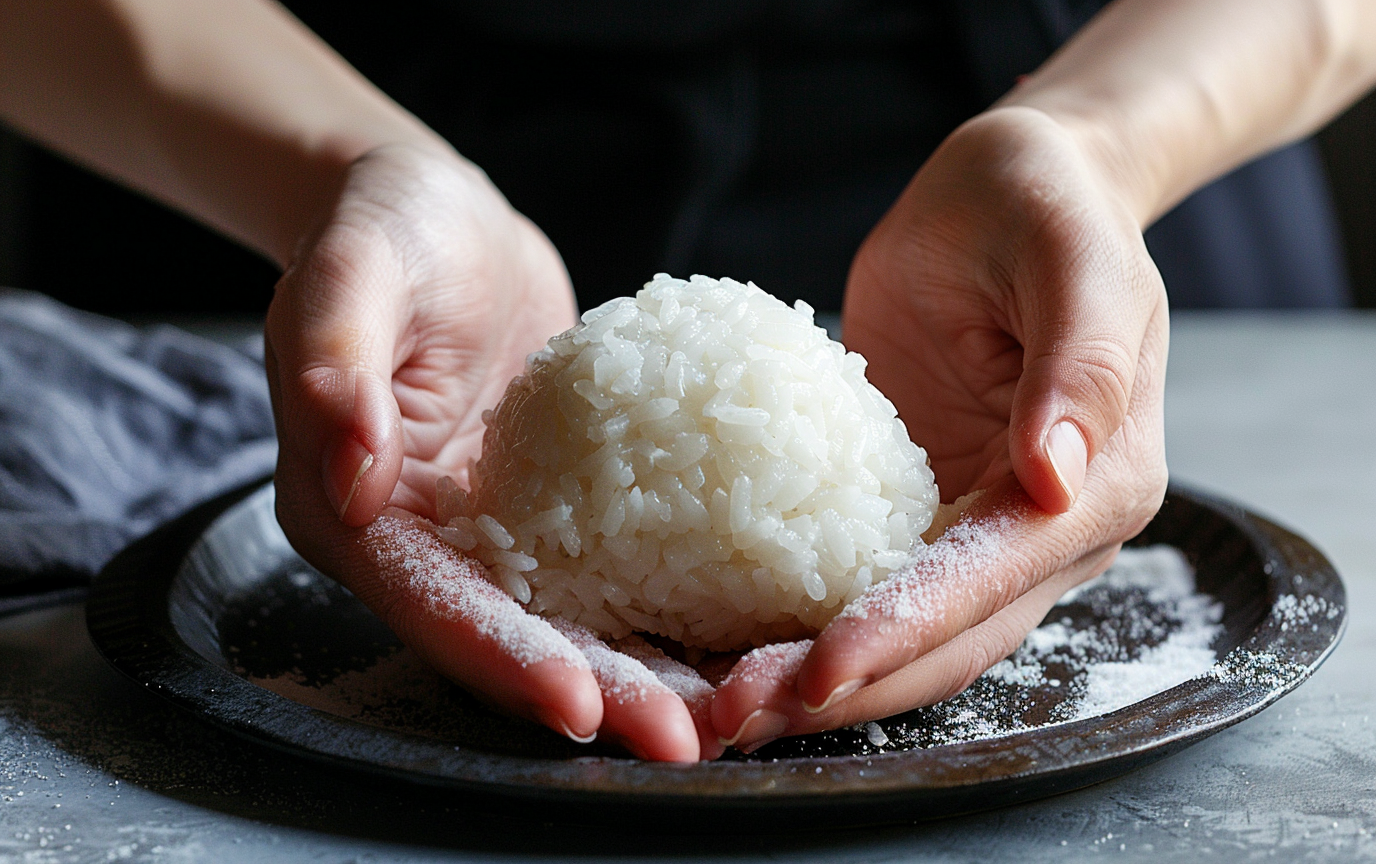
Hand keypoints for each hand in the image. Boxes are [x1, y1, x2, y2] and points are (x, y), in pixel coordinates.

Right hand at [266, 143, 718, 760]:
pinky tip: (737, 629)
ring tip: (731, 711)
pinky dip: (667, 603)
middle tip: (686, 738)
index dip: (500, 658)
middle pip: (508, 637)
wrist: (442, 218)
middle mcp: (421, 543)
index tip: (579, 701)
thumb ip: (333, 359)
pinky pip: (611, 564)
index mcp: (354, 513)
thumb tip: (352, 472)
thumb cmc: (387, 229)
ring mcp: (490, 531)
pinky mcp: (550, 507)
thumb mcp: (350, 268)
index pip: (428, 603)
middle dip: (595, 693)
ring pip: (569, 619)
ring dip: (644, 670)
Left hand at [710, 107, 1169, 750]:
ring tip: (716, 708)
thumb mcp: (1071, 256)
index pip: (992, 578)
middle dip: (848, 685)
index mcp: (1098, 486)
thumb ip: (1081, 362)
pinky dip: (801, 622)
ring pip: (904, 634)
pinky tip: (724, 641)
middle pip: (946, 638)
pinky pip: (862, 583)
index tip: (820, 669)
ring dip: (816, 678)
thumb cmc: (1042, 204)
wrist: (1011, 191)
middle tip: (735, 718)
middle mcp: (1045, 531)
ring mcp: (980, 529)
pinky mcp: (920, 510)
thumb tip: (1059, 478)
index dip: (906, 630)